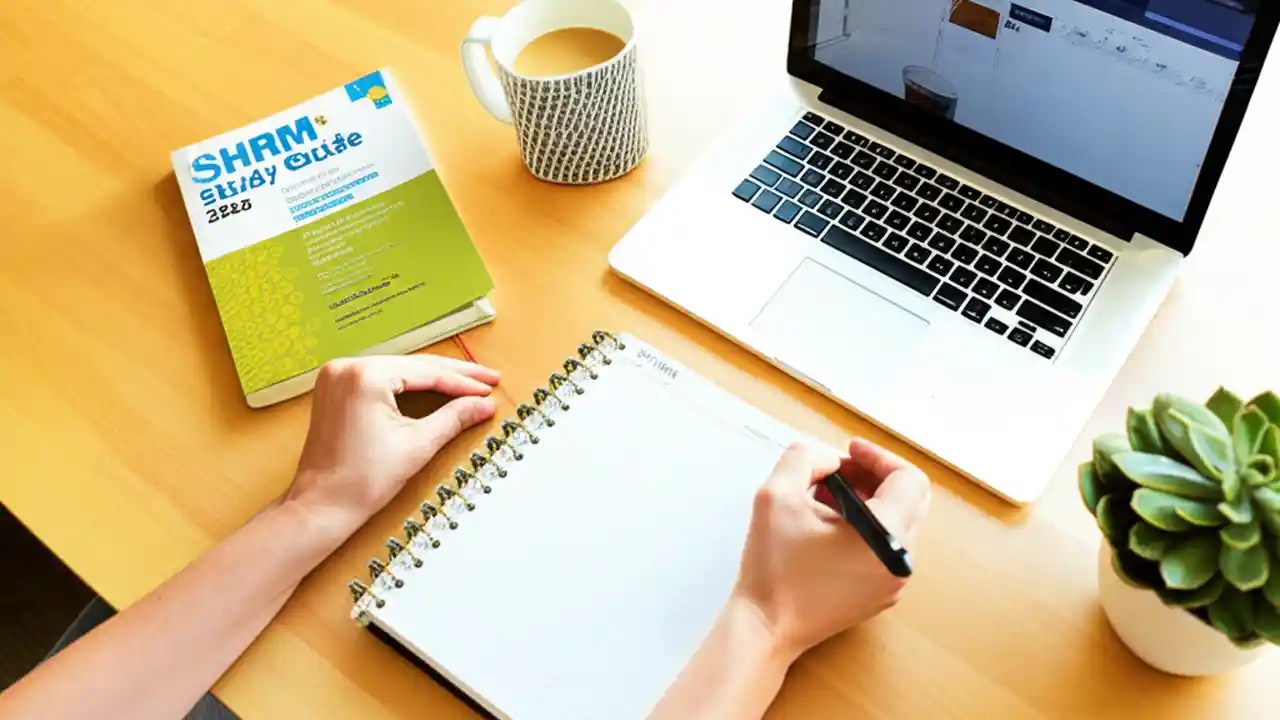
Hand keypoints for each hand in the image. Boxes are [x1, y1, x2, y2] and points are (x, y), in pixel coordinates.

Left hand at [285, 355, 499, 534]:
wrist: (322, 505)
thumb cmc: (363, 480)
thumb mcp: (418, 445)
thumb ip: (454, 418)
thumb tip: (484, 405)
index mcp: (366, 376)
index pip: (427, 372)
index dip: (463, 382)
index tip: (489, 388)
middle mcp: (348, 367)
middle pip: (413, 365)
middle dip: (452, 375)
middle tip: (486, 380)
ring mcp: (337, 375)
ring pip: (399, 369)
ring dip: (432, 377)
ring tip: (467, 383)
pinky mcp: (335, 387)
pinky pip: (381, 376)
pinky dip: (408, 383)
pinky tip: (433, 386)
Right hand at [733, 439, 929, 659]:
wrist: (765, 629)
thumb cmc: (772, 572)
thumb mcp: (776, 495)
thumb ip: (803, 458)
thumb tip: (827, 458)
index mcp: (885, 536)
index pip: (908, 479)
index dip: (878, 456)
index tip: (849, 451)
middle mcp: (899, 561)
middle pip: (910, 499)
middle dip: (874, 476)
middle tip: (838, 471)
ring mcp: (892, 581)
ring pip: (899, 522)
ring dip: (868, 500)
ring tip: (825, 498)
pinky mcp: (880, 592)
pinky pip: (887, 546)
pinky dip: (865, 526)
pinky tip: (827, 525)